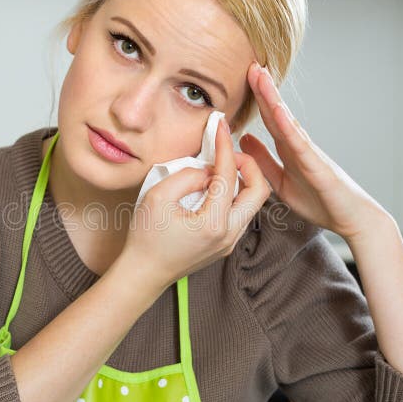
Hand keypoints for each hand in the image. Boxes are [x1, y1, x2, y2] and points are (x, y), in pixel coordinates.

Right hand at [122, 117, 270, 288]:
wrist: (142, 274)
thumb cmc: (145, 239)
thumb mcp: (158, 197)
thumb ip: (187, 175)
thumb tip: (206, 170)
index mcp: (214, 224)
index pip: (229, 175)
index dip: (225, 146)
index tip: (220, 127)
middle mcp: (229, 235)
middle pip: (259, 191)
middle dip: (248, 164)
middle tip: (227, 151)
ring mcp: (229, 241)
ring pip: (252, 203)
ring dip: (241, 179)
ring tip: (217, 166)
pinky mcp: (224, 243)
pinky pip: (239, 212)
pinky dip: (233, 194)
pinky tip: (213, 185)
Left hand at [239, 62, 389, 241]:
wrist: (353, 219)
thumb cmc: (320, 201)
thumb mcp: (281, 182)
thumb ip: (264, 161)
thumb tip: (244, 139)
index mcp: (290, 150)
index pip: (270, 119)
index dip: (257, 98)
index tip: (244, 76)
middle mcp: (300, 146)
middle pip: (277, 113)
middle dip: (264, 89)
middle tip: (250, 64)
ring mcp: (310, 154)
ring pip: (288, 122)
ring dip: (274, 98)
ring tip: (261, 75)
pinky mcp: (318, 167)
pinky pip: (300, 145)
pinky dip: (289, 127)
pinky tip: (278, 111)